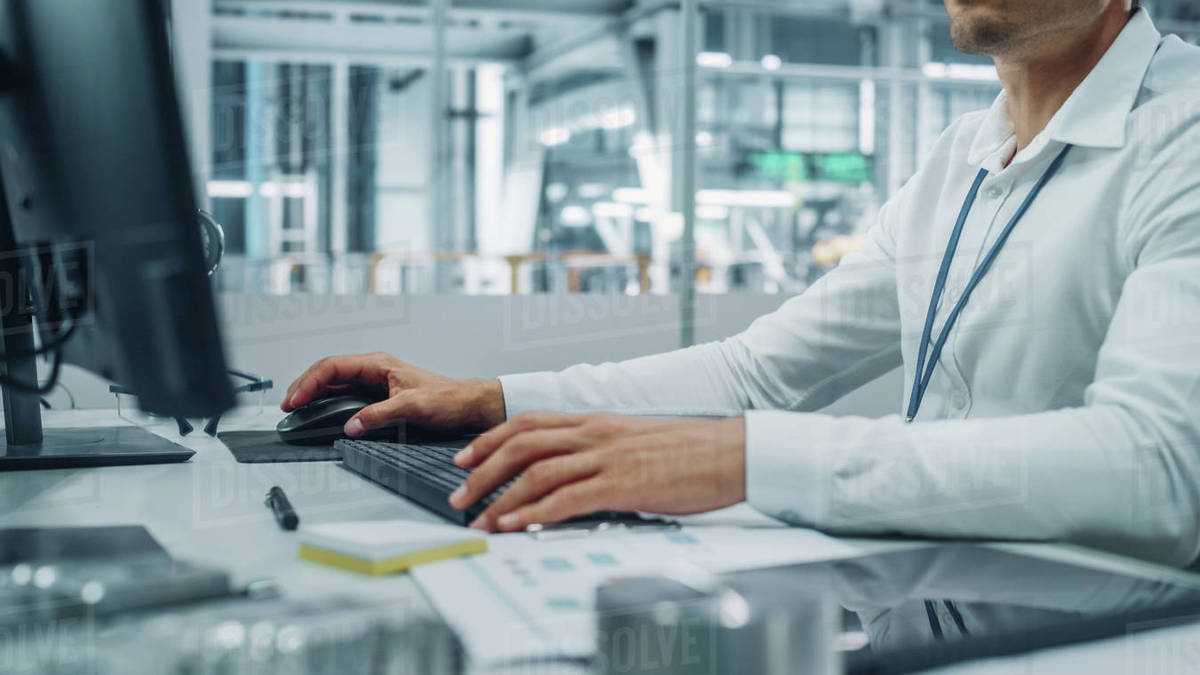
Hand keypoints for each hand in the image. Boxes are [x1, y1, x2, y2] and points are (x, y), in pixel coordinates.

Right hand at [282, 353, 505, 435]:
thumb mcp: (413, 407)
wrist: (470, 406)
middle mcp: (375, 370)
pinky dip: (328, 403)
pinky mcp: (380, 397)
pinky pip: (346, 396)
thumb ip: (380, 415)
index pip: (332, 366)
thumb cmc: (449, 399)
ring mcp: (376, 383)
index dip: (309, 382)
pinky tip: (320, 413)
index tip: (295, 400)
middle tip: (287, 406)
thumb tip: (350, 425)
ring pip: (335, 384)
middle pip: (328, 373)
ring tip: (296, 408)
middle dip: (304, 386)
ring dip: (314, 394)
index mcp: (379, 364)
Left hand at [447, 413, 745, 531]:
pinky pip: (567, 499)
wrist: (733, 451)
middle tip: (458, 492)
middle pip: (522, 445)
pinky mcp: (622, 484)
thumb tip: (575, 474)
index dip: (491, 440)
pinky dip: (533, 512)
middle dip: (483, 470)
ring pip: (537, 471)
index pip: (530, 422)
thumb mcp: (637, 441)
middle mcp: (595, 434)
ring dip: (500, 495)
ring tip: (477, 516)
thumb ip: (603, 452)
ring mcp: (607, 458)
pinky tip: (514, 525)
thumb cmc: (693, 451)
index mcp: (598, 421)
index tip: (465, 457)